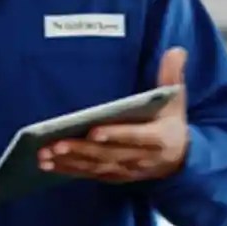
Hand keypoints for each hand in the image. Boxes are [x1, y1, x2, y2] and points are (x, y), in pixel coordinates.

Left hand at [39, 47, 190, 183]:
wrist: (181, 160)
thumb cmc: (172, 123)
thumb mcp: (177, 100)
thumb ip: (173, 75)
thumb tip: (176, 50)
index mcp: (158, 138)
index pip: (135, 137)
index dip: (116, 135)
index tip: (94, 131)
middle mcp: (141, 158)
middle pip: (109, 155)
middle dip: (81, 150)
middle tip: (56, 144)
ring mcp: (126, 169)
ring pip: (96, 166)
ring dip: (69, 161)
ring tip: (45, 154)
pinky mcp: (114, 175)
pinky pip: (90, 174)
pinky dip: (69, 170)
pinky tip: (48, 165)